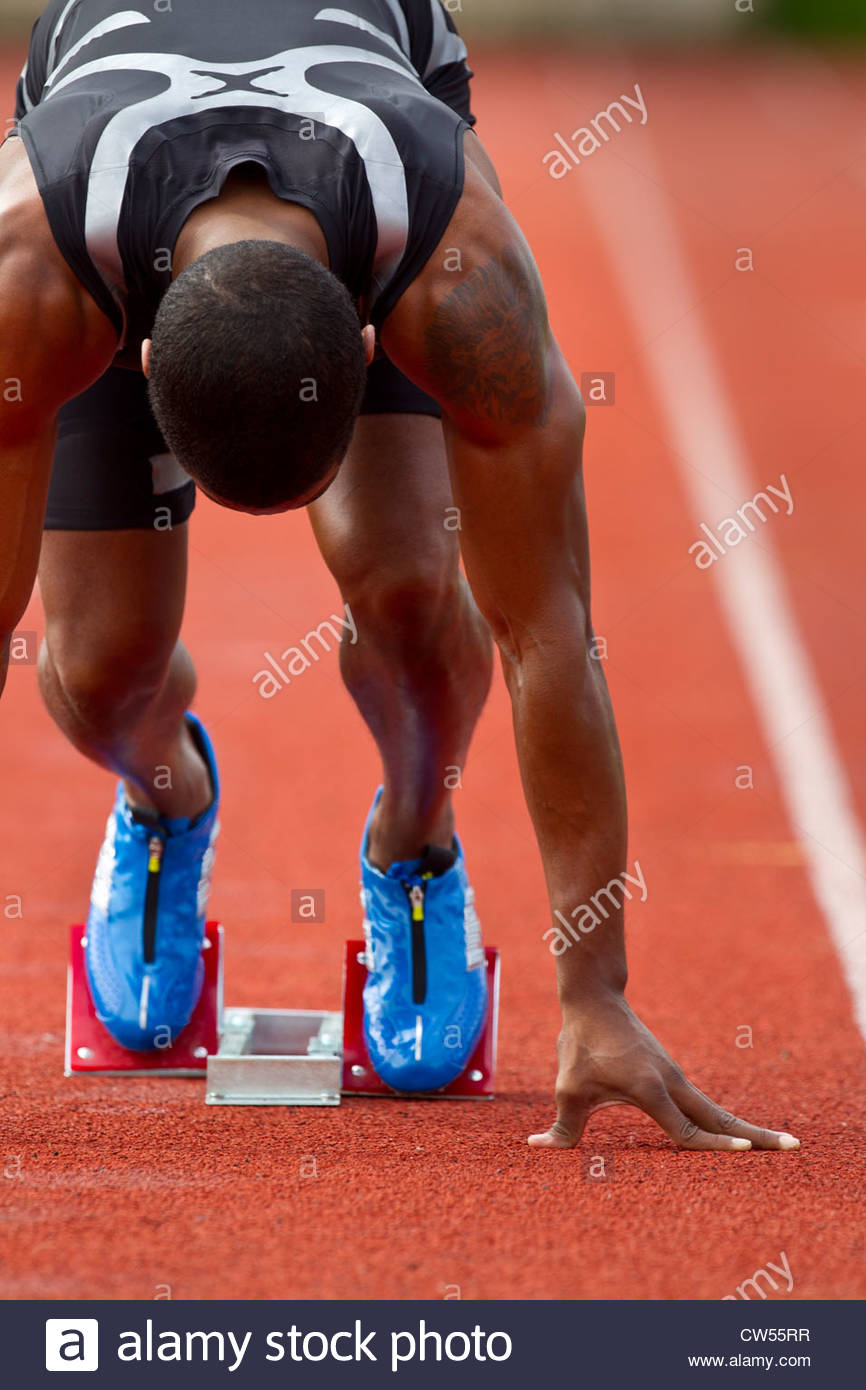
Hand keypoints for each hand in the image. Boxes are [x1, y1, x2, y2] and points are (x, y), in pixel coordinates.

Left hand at [529, 991, 799, 1152]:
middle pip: (720, 1117)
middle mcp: (671, 1083)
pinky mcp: (670, 1073)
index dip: (714, 1146)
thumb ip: (562, 1126)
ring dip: (744, 1128)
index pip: (687, 1130)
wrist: (596, 999)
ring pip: (714, 1109)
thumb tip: (538, 1148)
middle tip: (792, 1148)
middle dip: (756, 1135)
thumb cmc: (582, 1045)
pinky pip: (701, 1103)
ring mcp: (674, 1077)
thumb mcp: (568, 1089)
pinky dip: (723, 1120)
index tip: (746, 1153)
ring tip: (776, 1144)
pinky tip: (733, 1132)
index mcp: (651, 1090)